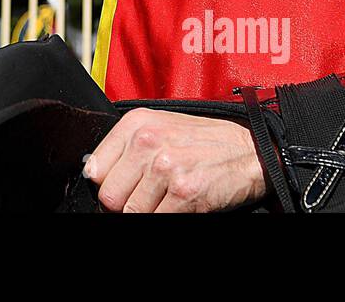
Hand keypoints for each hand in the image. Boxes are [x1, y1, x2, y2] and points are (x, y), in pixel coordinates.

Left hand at [84, 109, 264, 212]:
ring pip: (130, 212)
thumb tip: (93, 173)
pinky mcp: (183, 193)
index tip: (122, 188)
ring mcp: (165, 168)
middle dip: (124, 203)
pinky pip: (155, 220)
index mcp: (136, 124)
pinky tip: (178, 206)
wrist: (251, 151)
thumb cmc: (205, 141)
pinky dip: (165, 217)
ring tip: (166, 199)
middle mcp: (147, 142)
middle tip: (146, 198)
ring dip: (147, 212)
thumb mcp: (160, 129)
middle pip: (109, 195)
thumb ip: (127, 147)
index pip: (94, 169)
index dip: (107, 184)